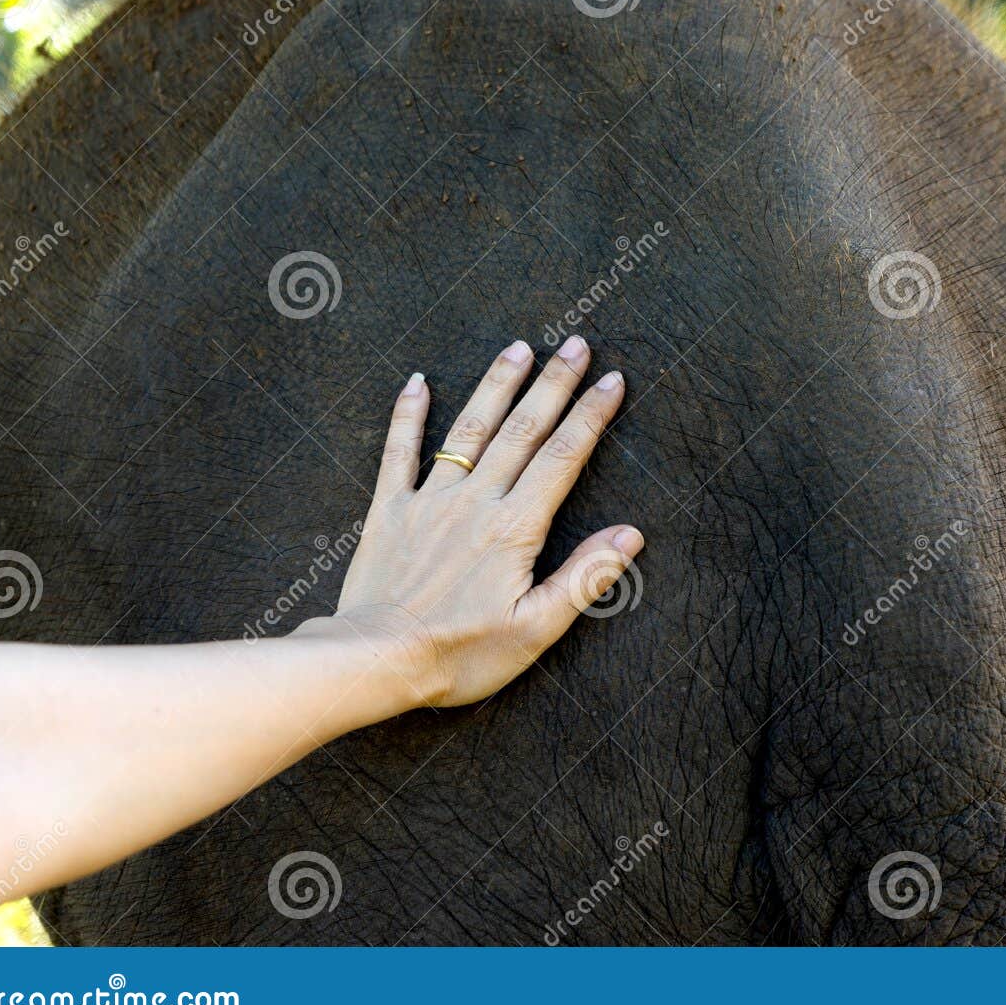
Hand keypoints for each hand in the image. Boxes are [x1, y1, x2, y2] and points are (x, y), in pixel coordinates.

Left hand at [327, 335, 641, 707]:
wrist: (375, 660)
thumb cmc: (460, 654)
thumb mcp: (536, 629)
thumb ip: (584, 577)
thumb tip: (630, 534)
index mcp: (515, 529)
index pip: (563, 458)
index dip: (590, 416)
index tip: (612, 380)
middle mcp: (475, 502)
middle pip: (523, 430)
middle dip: (553, 384)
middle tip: (576, 343)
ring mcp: (429, 501)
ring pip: (470, 430)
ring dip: (496, 385)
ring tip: (518, 348)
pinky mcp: (389, 512)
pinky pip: (399, 452)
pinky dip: (408, 414)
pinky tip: (418, 382)